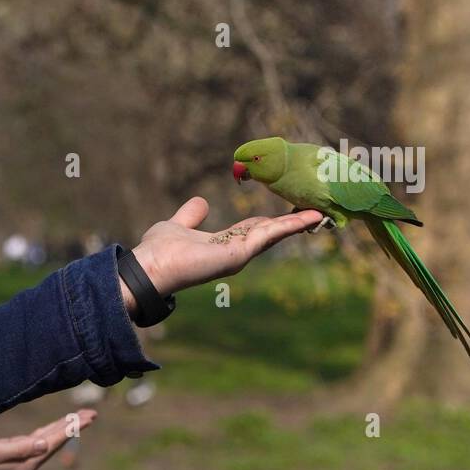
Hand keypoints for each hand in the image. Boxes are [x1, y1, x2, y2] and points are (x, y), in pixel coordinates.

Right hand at [0, 409, 96, 469]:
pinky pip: (40, 439)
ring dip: (65, 427)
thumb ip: (19, 448)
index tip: (87, 416)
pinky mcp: (16, 451)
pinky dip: (51, 430)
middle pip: (56, 441)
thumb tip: (45, 445)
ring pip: (50, 439)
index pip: (54, 442)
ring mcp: (23, 458)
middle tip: (92, 413)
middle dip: (74, 426)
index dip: (71, 428)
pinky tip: (57, 426)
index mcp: (26, 462)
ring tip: (80, 416)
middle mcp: (28, 462)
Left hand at [121, 197, 321, 307]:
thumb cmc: (159, 251)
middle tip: (318, 208)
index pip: (255, 229)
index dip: (274, 219)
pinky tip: (308, 217)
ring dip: (297, 223)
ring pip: (274, 234)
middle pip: (270, 232)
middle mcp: (235, 252)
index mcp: (224, 244)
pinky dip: (289, 226)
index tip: (293, 207)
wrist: (149, 266)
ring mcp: (239, 254)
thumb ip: (192, 215)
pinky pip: (269, 235)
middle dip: (293, 221)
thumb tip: (202, 202)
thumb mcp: (179, 224)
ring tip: (320, 212)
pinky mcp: (239, 254)